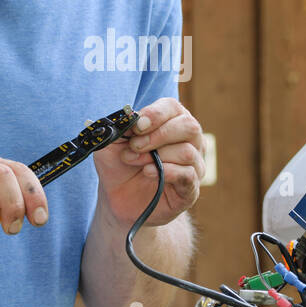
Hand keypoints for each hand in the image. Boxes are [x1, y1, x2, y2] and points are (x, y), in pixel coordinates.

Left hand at [92, 98, 204, 228]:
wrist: (119, 198)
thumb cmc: (119, 165)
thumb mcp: (111, 143)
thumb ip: (119, 128)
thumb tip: (128, 116)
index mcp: (172, 121)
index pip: (173, 108)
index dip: (155, 114)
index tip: (136, 126)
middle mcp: (190, 141)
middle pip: (188, 126)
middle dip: (158, 135)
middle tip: (134, 146)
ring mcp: (194, 165)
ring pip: (187, 152)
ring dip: (156, 156)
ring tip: (134, 161)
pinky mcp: (190, 189)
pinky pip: (187, 175)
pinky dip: (167, 171)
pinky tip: (148, 172)